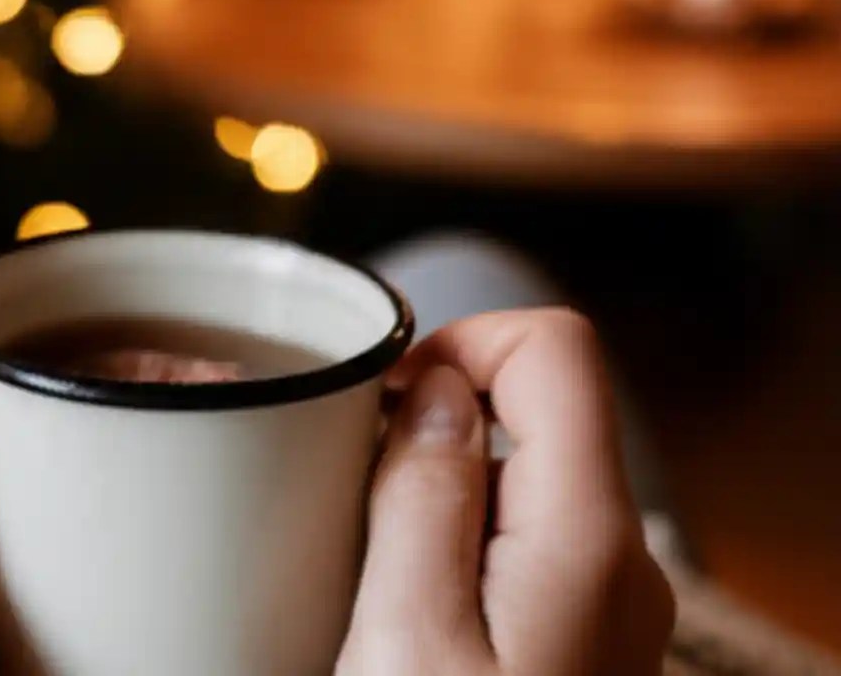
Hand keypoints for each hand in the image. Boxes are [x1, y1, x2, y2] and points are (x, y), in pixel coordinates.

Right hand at [337, 309, 675, 675]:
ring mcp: (610, 598)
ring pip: (525, 477)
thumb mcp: (408, 637)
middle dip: (437, 424)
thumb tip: (438, 391)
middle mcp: (620, 557)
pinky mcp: (585, 631)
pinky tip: (410, 604)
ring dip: (441, 488)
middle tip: (361, 492)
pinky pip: (525, 538)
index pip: (555, 349)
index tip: (386, 400)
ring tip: (377, 565)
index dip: (461, 344)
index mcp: (585, 537)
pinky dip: (459, 538)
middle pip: (539, 410)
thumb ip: (423, 499)